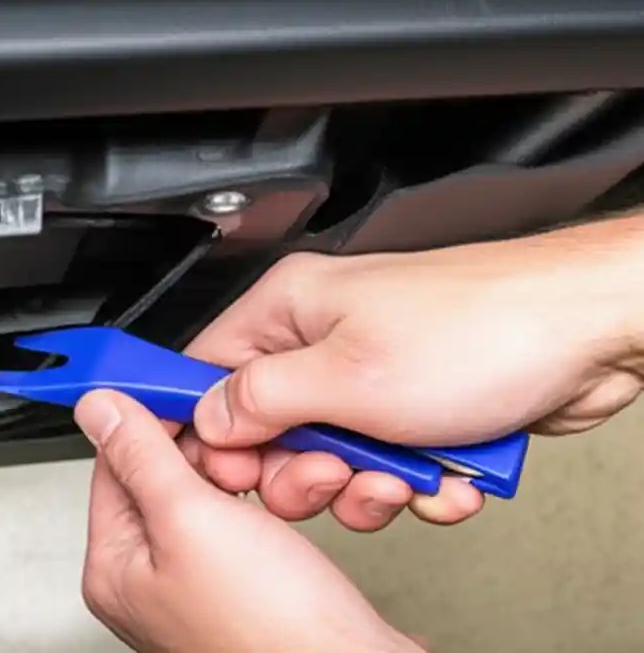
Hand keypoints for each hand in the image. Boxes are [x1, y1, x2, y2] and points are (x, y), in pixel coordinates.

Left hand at [75, 390, 420, 652]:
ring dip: (270, 472)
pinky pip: (266, 520)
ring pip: (228, 492)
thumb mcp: (193, 520)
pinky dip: (290, 501)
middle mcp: (157, 579)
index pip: (116, 462)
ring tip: (302, 476)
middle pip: (175, 474)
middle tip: (258, 446)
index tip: (192, 389)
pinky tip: (316, 498)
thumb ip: (142, 456)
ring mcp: (208, 585)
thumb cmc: (275, 634)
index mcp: (119, 566)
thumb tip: (97, 408)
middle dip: (226, 450)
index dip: (155, 417)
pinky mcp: (261, 588)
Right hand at [185, 216, 643, 530]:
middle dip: (303, 472)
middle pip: (267, 431)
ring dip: (367, 486)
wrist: (590, 333)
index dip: (206, 428)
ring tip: (401, 475)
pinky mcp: (415, 410)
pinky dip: (415, 486)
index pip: (206, 370)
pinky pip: (387, 468)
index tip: (223, 467)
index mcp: (289, 310)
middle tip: (334, 473)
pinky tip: (443, 476)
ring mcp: (372, 377)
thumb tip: (209, 420)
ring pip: (331, 461)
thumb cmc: (482, 327)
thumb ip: (259, 400)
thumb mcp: (345, 377)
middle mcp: (323, 339)